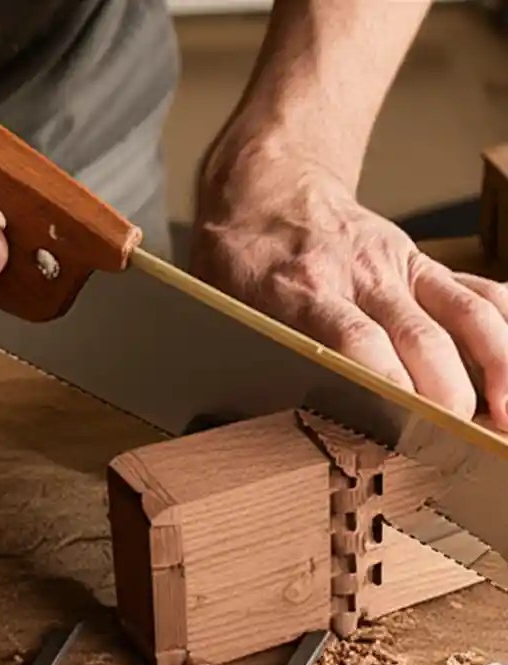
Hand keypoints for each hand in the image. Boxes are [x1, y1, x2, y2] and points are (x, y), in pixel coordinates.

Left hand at [192, 138, 507, 428]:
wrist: (268, 186)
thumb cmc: (238, 256)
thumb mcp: (218, 302)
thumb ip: (237, 354)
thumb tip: (235, 417)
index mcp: (299, 291)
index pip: (355, 341)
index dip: (386, 387)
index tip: (402, 432)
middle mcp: (358, 276)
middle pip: (419, 339)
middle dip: (446, 397)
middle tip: (454, 446)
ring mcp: (398, 267)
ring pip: (464, 315)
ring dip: (496, 368)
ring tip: (505, 418)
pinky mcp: (422, 263)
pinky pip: (478, 292)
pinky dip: (507, 328)